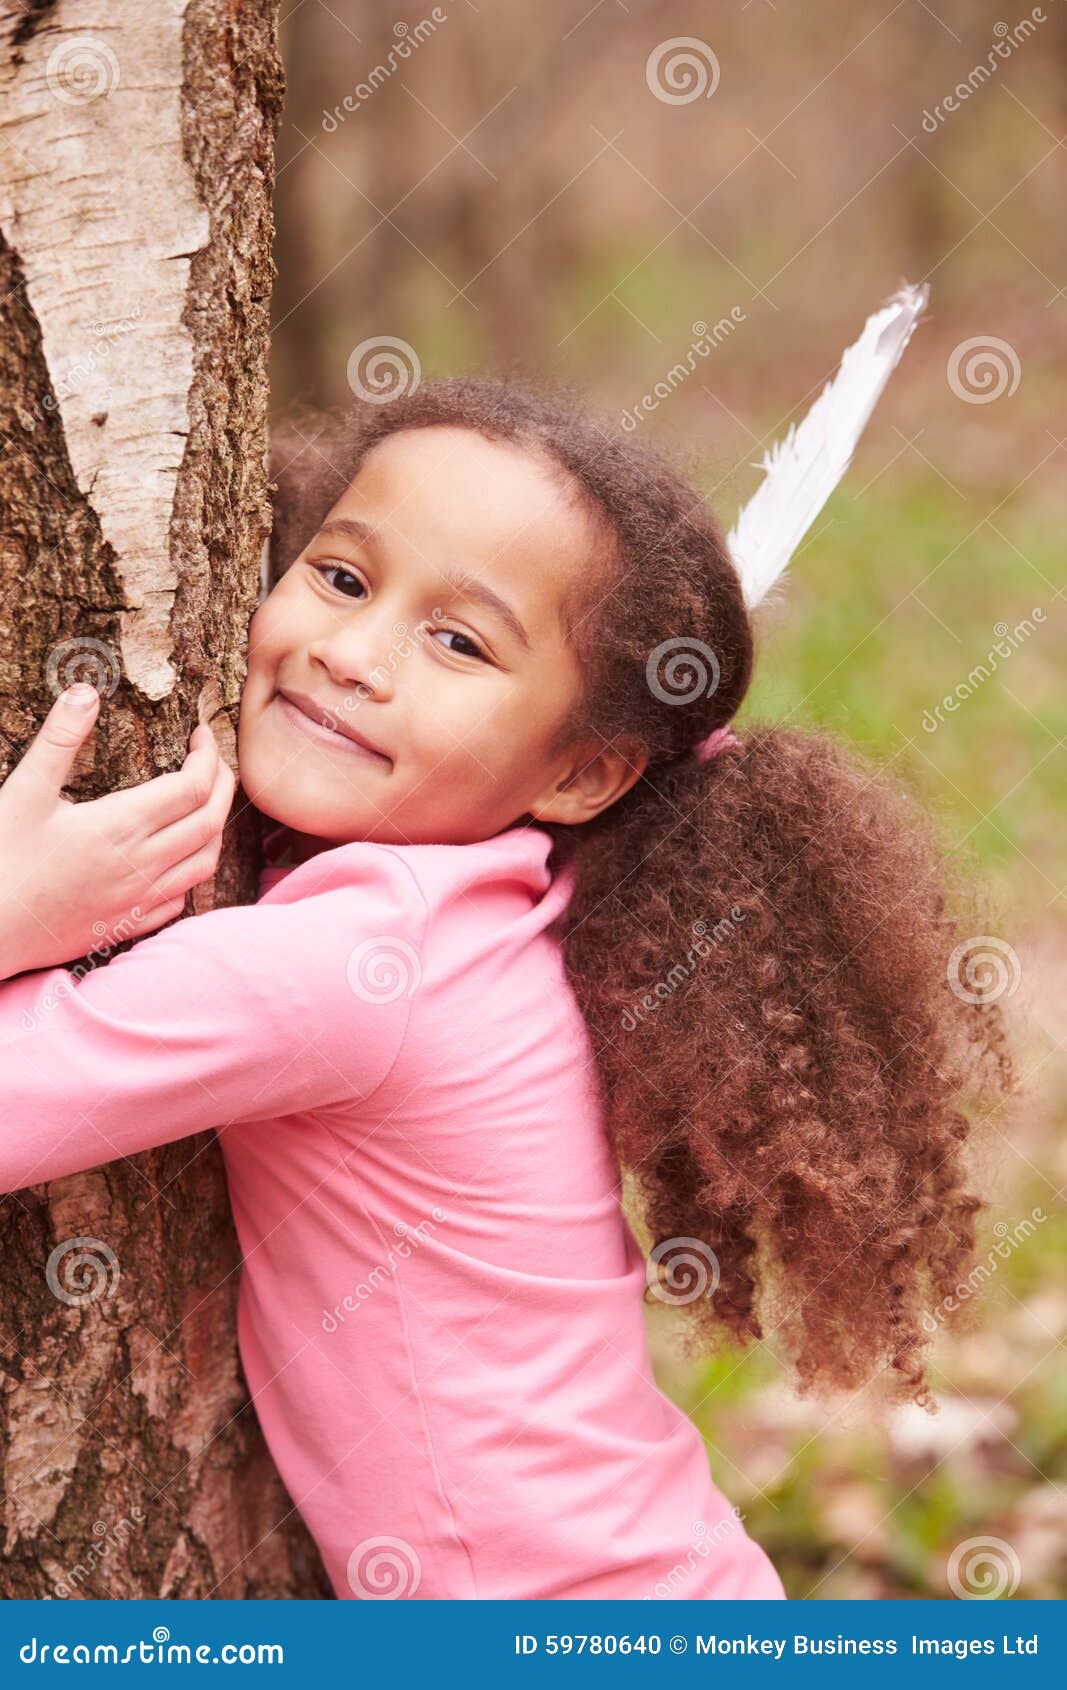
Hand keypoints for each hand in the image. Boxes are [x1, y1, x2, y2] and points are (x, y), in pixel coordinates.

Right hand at [0, 683, 236, 979]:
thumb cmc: (0, 859)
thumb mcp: (23, 791)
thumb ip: (59, 739)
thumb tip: (86, 691)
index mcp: (121, 826)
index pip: (193, 785)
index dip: (208, 755)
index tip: (202, 733)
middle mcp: (142, 865)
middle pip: (210, 820)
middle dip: (223, 784)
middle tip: (216, 759)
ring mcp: (138, 900)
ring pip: (205, 861)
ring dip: (216, 828)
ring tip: (208, 803)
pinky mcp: (127, 925)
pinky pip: (180, 899)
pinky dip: (191, 871)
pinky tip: (180, 858)